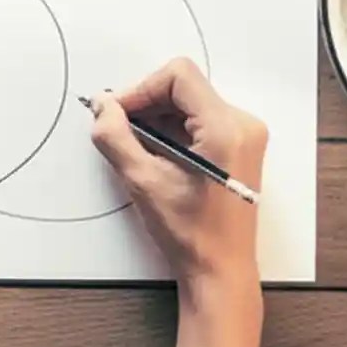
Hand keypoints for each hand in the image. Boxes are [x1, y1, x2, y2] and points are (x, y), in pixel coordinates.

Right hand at [89, 58, 267, 287]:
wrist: (220, 270)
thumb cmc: (191, 234)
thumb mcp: (143, 182)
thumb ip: (116, 136)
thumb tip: (102, 106)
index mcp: (226, 129)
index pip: (178, 76)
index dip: (140, 89)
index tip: (117, 113)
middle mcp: (242, 125)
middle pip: (184, 88)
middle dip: (146, 104)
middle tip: (118, 130)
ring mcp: (244, 136)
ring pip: (189, 104)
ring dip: (157, 119)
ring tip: (136, 148)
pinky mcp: (238, 148)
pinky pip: (199, 121)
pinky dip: (172, 131)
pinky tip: (156, 156)